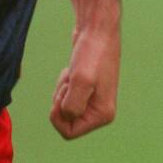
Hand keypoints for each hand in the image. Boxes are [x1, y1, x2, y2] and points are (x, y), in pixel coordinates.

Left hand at [50, 24, 119, 139]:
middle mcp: (100, 111)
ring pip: (64, 108)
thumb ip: (72, 105)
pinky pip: (66, 97)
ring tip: (71, 74)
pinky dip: (63, 86)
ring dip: (61, 92)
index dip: (58, 115)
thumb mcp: (80, 80)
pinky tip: (71, 71)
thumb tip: (67, 116)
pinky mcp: (87, 89)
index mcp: (103, 115)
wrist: (97, 30)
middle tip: (68, 82)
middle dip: (60, 102)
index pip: (69, 132)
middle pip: (65, 121)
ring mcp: (94, 100)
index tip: (62, 94)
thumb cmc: (91, 53)